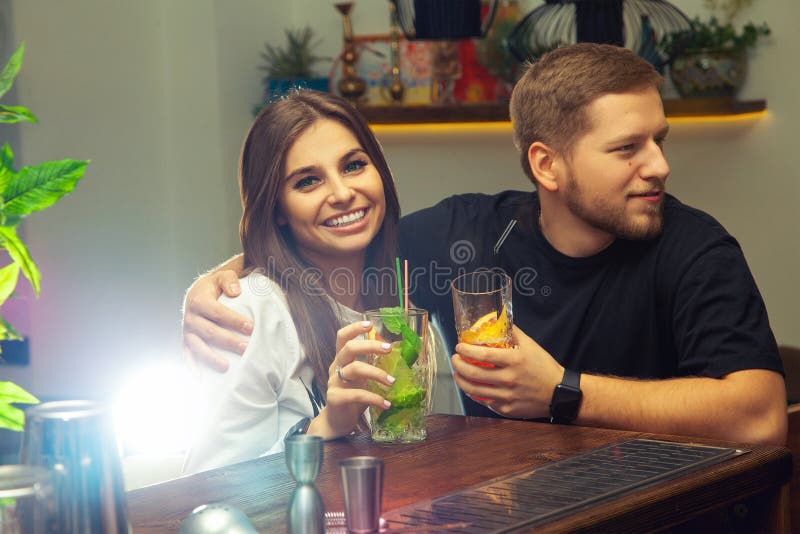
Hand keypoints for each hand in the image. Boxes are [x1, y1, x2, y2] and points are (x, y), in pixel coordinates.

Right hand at [182, 269, 252, 371]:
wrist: (197, 293)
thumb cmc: (214, 287)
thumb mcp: (221, 276)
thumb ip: (229, 280)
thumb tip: (235, 291)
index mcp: (198, 301)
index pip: (217, 312)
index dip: (233, 320)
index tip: (251, 327)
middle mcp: (190, 317)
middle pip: (210, 331)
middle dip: (229, 341)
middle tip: (246, 348)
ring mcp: (187, 331)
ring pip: (198, 346)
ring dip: (211, 358)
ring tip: (227, 367)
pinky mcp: (186, 342)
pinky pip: (187, 356)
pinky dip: (192, 368)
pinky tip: (200, 380)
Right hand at [309, 321, 394, 438]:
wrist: (337, 421)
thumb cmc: (353, 396)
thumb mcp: (362, 378)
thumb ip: (372, 365)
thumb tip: (397, 352)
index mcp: (342, 360)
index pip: (342, 337)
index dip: (354, 328)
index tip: (369, 324)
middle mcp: (336, 368)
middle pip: (349, 348)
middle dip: (370, 346)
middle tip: (388, 349)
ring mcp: (334, 382)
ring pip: (355, 369)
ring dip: (377, 373)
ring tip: (392, 381)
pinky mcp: (335, 398)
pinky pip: (357, 394)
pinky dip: (374, 398)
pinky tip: (386, 403)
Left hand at [451, 327, 563, 418]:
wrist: (559, 393)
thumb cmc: (544, 367)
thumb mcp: (531, 345)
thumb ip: (513, 332)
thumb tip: (497, 319)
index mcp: (515, 361)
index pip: (483, 356)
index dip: (466, 351)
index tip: (459, 347)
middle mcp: (510, 379)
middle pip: (473, 374)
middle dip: (458, 365)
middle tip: (455, 359)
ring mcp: (507, 397)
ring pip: (474, 391)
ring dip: (461, 381)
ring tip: (458, 373)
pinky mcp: (507, 409)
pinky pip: (485, 402)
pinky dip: (474, 394)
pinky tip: (471, 387)